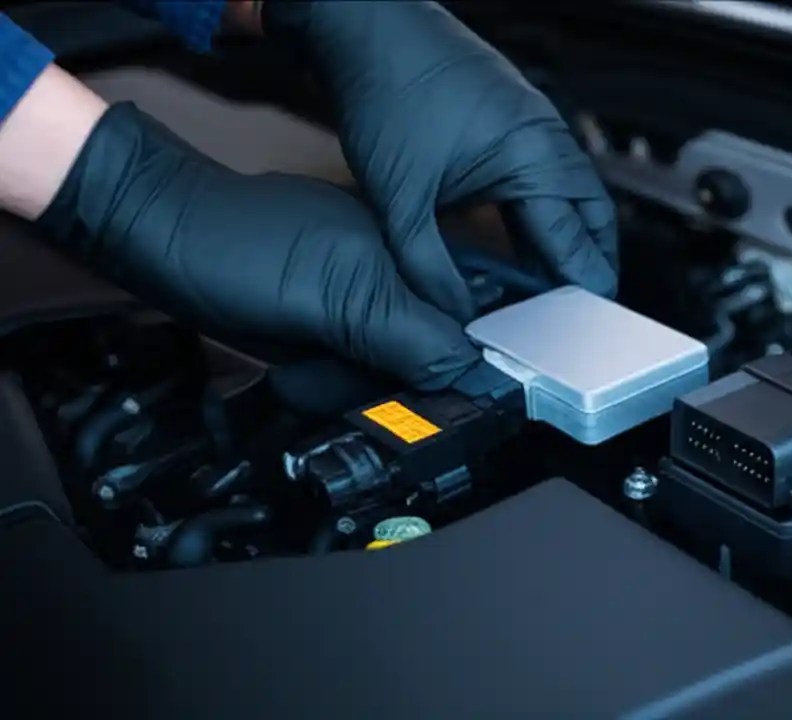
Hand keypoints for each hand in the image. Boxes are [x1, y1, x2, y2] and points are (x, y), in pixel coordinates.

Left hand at [36, 103, 479, 390]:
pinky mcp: (320, 320)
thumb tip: (464, 372)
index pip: (461, 328)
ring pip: (378, 373)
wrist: (154, 239)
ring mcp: (352, 299)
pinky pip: (342, 370)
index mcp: (404, 254)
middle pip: (420, 360)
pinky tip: (289, 369)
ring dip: (337, 385)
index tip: (415, 401)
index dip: (443, 372)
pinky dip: (317, 379)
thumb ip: (405, 334)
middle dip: (374, 383)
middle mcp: (387, 275)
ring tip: (297, 371)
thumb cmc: (232, 251)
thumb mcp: (331, 298)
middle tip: (327, 374)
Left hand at [263, 1, 618, 321]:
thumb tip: (452, 318)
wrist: (367, 26)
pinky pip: (550, 177)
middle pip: (593, 222)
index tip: (584, 333)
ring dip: (568, 242)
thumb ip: (427, 268)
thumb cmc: (387, 89)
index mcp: (535, 159)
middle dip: (590, 269)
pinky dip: (546, 215)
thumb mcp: (400, 199)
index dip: (580, 293)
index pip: (574, 245)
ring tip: (555, 288)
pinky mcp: (516, 119)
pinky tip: (523, 241)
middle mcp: (547, 140)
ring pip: (573, 198)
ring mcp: (535, 125)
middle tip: (582, 316)